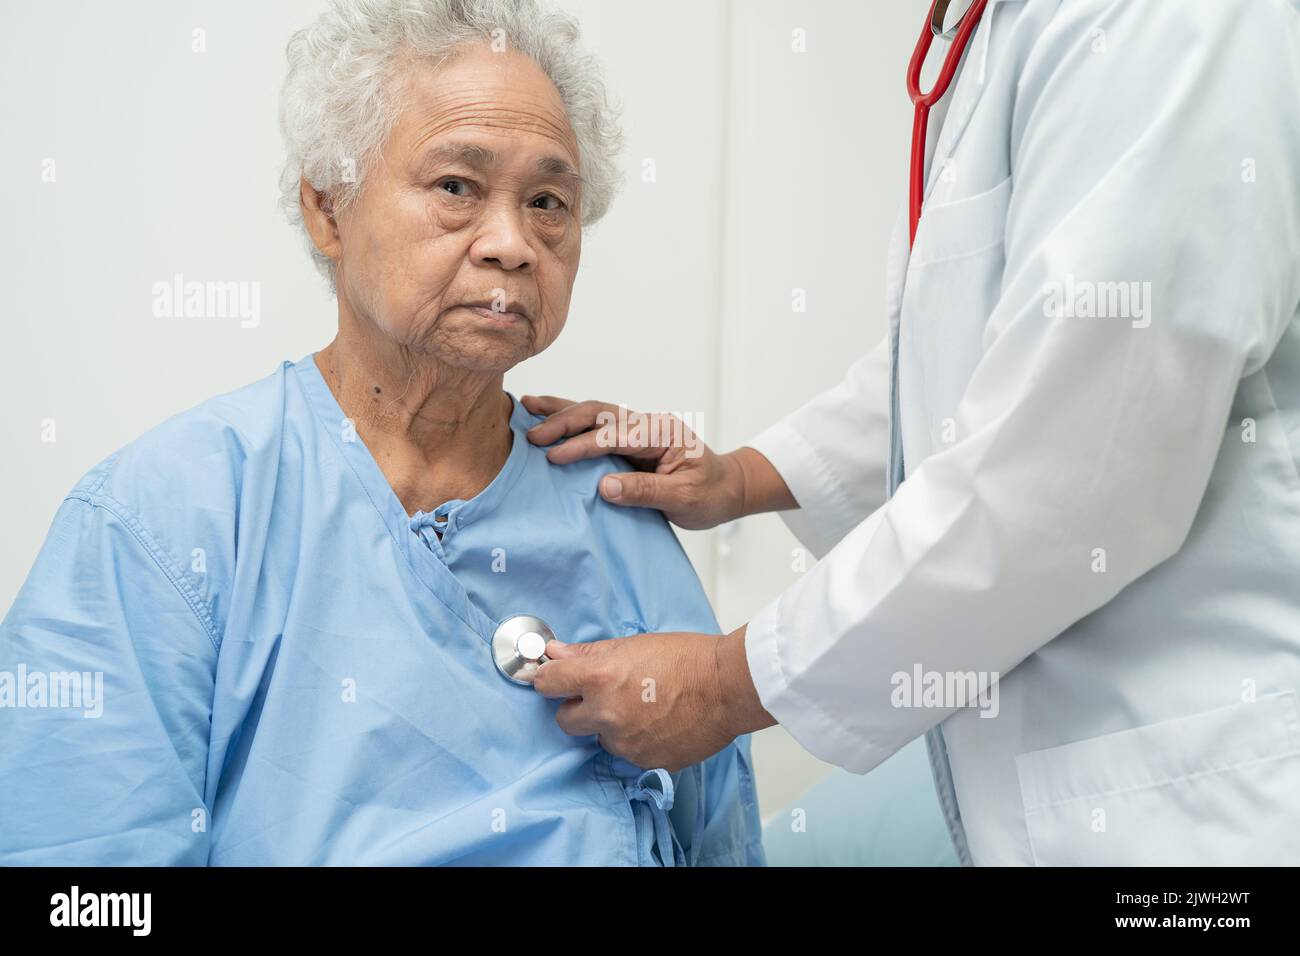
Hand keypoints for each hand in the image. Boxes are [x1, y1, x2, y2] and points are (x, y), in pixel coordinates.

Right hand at [521, 395, 794, 530]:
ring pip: (595, 413)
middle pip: (599, 413)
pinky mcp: (632, 439)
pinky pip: (597, 426)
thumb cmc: (712, 494)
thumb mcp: (685, 499)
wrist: (729, 488)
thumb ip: (646, 491)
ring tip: (528, 405)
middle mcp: (648, 423)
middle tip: (531, 433)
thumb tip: (605, 487)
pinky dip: (572, 421)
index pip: (614, 435)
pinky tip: (550, 418)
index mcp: (662, 432)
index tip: (554, 459)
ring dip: (562, 410)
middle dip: (563, 421)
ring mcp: (639, 428)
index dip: (582, 446)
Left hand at [531, 626, 775, 771]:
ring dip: (611, 726)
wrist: (728, 687)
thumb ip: (589, 653)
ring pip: (600, 739)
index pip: (548, 683)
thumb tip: (554, 653)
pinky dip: (636, 741)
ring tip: (643, 707)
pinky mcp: (645, 762)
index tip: (553, 680)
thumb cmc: (687, 659)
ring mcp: (625, 743)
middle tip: (601, 696)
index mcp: (600, 678)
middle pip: (564, 720)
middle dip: (577, 708)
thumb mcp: (633, 645)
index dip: (549, 680)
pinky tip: (658, 723)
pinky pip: (628, 754)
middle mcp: (607, 714)